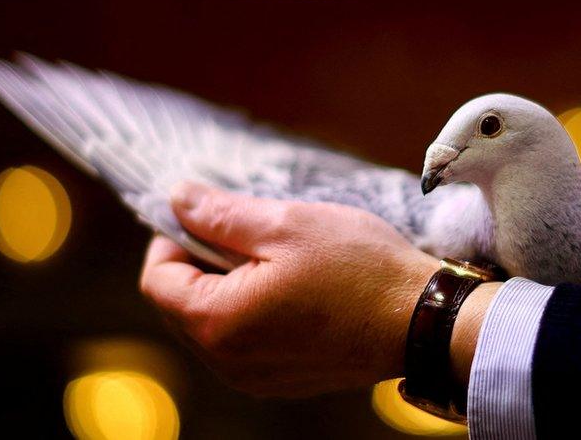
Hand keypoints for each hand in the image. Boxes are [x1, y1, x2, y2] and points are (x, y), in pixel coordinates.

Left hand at [139, 182, 439, 396]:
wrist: (424, 321)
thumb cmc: (359, 269)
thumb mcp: (286, 225)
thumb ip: (221, 215)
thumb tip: (177, 199)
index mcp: (218, 323)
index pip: (157, 280)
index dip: (171, 239)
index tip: (207, 215)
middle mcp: (228, 362)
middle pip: (181, 305)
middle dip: (201, 262)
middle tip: (249, 231)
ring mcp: (256, 377)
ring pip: (214, 323)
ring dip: (229, 285)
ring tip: (279, 258)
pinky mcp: (284, 381)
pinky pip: (245, 342)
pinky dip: (254, 310)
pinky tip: (295, 287)